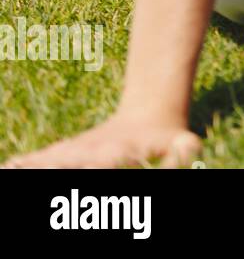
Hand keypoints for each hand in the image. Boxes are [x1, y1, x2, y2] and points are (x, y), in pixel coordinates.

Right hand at [3, 113, 200, 168]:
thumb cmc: (170, 135)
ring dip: (30, 166)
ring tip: (8, 168)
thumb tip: (187, 152)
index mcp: (116, 152)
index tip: (83, 167)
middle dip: (46, 168)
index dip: (89, 167)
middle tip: (19, 169)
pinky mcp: (72, 150)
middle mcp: (92, 151)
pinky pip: (44, 158)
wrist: (153, 112)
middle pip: (65, 162)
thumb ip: (183, 154)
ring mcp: (79, 150)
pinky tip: (10, 165)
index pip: (98, 164)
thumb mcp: (185, 144)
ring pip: (49, 160)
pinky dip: (27, 162)